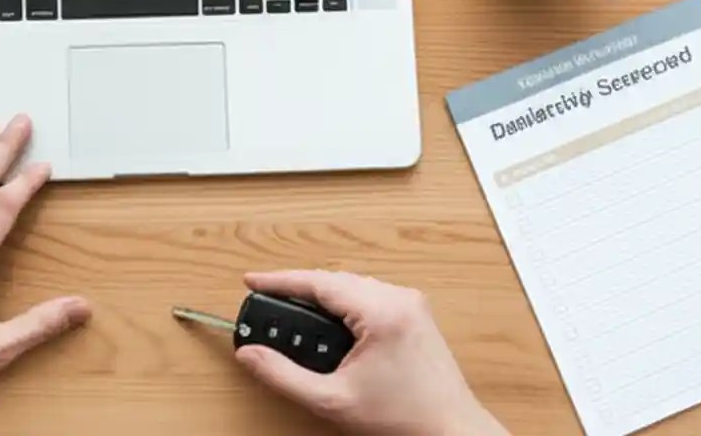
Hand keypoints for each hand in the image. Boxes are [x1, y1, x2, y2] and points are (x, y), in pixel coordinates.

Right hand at [236, 271, 507, 435]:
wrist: (450, 431)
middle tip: (267, 303)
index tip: (251, 280)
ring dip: (323, 296)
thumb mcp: (332, 400)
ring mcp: (411, 304)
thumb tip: (250, 354)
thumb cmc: (402, 418)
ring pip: (353, 285)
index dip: (279, 281)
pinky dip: (345, 302)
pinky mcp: (416, 313)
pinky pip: (372, 294)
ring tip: (294, 314)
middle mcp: (399, 299)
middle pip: (335, 280)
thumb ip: (283, 375)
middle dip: (298, 290)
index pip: (318, 283)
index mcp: (380, 312)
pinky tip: (330, 321)